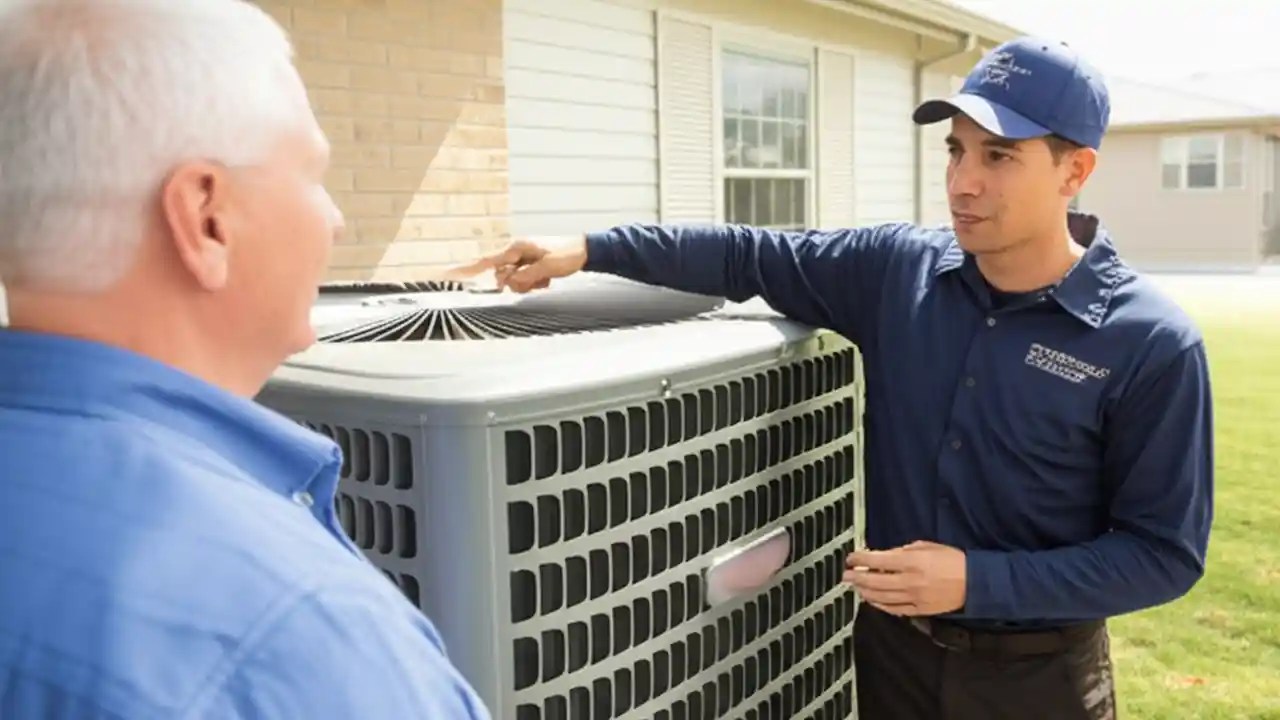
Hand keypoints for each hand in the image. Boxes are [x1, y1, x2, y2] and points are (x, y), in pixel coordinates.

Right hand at [449, 236, 588, 292]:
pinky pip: (525, 280)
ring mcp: (524, 259)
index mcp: (517, 248)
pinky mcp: (531, 265)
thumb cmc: (567, 255)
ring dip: (529, 285)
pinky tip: (547, 280)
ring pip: (515, 281)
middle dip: (518, 284)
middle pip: (503, 276)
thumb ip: (524, 276)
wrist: (586, 250)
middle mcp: (516, 252)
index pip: (488, 261)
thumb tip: (506, 283)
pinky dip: (534, 284)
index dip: (468, 269)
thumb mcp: (546, 268)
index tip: (448, 274)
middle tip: (539, 281)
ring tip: (546, 280)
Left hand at [843, 541, 966, 615]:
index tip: (851, 558)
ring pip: (881, 598)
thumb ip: (903, 550)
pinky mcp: (919, 610)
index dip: (860, 559)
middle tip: (846, 575)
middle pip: (874, 581)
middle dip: (856, 578)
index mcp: (912, 562)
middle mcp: (910, 581)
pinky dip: (880, 605)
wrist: (973, 582)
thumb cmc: (953, 560)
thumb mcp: (927, 546)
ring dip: (865, 592)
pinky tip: (872, 600)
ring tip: (856, 587)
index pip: (877, 560)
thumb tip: (883, 556)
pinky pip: (894, 609)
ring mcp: (914, 598)